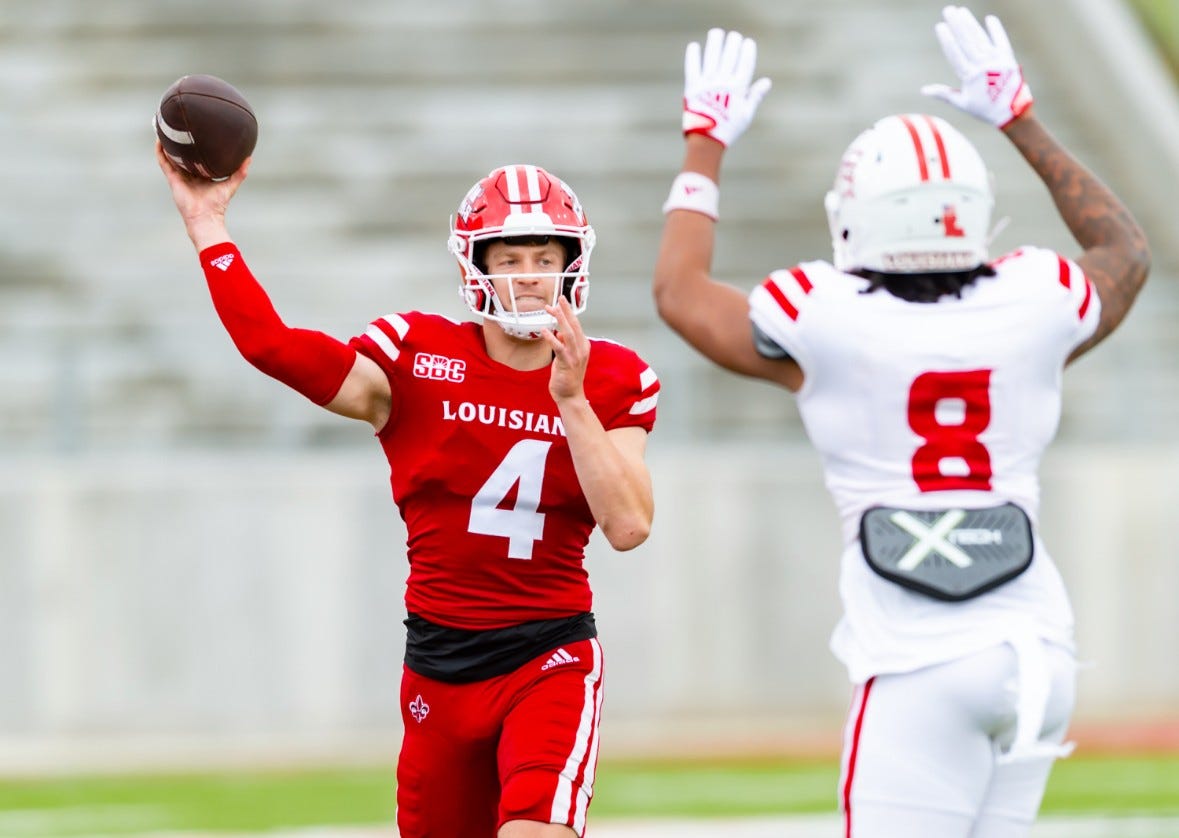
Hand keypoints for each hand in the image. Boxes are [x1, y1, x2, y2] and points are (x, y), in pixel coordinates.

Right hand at [155, 140, 248, 249]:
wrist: (205, 216)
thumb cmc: (218, 204)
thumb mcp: (231, 184)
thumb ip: (240, 172)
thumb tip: (249, 158)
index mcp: (201, 176)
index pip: (197, 159)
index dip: (196, 148)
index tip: (197, 134)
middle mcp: (189, 175)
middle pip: (182, 156)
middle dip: (180, 143)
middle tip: (179, 127)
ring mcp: (179, 176)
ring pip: (170, 157)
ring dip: (167, 144)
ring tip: (165, 129)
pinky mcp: (172, 179)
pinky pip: (164, 162)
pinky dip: (160, 152)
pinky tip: (159, 140)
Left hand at [542, 297, 589, 402]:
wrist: (570, 395)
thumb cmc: (567, 377)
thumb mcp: (567, 357)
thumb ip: (564, 344)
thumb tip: (559, 332)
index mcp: (583, 346)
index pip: (576, 325)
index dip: (569, 312)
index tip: (562, 302)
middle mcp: (581, 349)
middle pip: (574, 325)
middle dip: (566, 311)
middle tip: (560, 298)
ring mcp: (575, 356)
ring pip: (568, 333)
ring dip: (560, 319)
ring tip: (551, 309)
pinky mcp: (566, 363)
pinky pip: (559, 347)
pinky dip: (552, 338)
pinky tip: (545, 331)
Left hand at [681, 28, 771, 147]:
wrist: (706, 143)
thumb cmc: (728, 130)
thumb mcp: (746, 115)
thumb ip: (755, 96)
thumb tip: (767, 81)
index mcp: (738, 89)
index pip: (745, 63)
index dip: (747, 50)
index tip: (748, 42)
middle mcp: (723, 83)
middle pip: (729, 56)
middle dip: (733, 42)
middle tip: (733, 36)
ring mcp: (707, 84)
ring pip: (712, 57)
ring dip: (715, 42)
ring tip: (716, 33)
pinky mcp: (692, 88)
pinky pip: (692, 67)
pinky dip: (693, 56)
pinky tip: (695, 46)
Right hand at [921, 6, 1032, 128]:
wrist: (1012, 112)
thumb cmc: (984, 109)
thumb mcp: (962, 103)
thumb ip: (944, 93)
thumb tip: (923, 90)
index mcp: (970, 76)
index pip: (956, 54)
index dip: (947, 39)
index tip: (940, 26)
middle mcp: (983, 65)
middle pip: (967, 41)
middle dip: (957, 24)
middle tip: (948, 10)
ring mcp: (996, 60)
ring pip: (980, 37)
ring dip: (971, 23)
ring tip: (962, 11)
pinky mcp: (1008, 58)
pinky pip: (1001, 40)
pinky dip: (996, 29)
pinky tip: (989, 19)